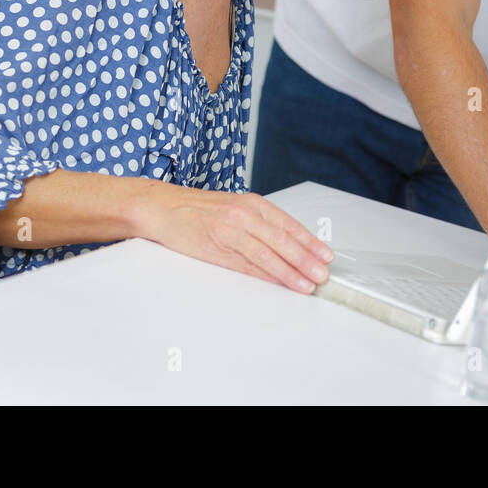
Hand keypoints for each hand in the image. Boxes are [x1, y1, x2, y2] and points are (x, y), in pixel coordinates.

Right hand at [137, 183, 332, 293]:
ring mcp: (230, 229)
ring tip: (308, 284)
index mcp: (252, 203)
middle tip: (324, 275)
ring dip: (291, 270)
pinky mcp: (216, 245)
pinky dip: (266, 274)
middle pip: (283, 239)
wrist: (161, 206)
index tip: (327, 256)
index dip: (310, 242)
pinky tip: (279, 282)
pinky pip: (247, 262)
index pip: (288, 224)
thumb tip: (286, 248)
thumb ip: (258, 226)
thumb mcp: (232, 210)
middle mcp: (244, 213)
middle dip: (307, 259)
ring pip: (268, 252)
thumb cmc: (197, 210)